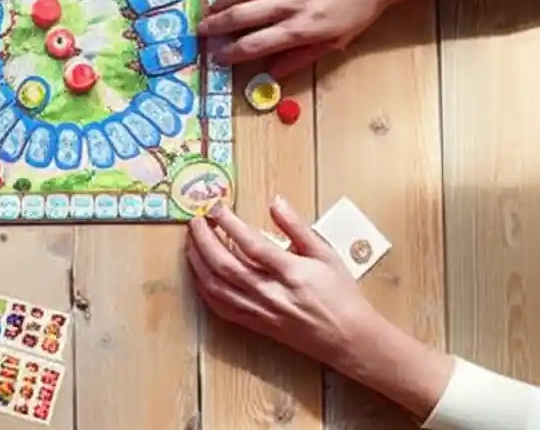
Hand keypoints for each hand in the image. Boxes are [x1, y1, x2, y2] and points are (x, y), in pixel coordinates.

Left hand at [187, 200, 454, 420]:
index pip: (252, 245)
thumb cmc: (340, 294)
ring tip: (192, 241)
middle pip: (226, 266)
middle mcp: (272, 294)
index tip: (217, 207)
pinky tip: (200, 271)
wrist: (347, 338)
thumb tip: (275, 201)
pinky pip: (220, 307)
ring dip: (198, 262)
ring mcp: (260, 312)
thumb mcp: (326, 253)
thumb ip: (297, 227)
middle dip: (204, 240)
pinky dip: (204, 287)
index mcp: (292, 274)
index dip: (230, 224)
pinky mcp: (254, 325)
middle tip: (195, 220)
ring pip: (217, 287)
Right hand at [198, 0, 395, 77]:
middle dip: (214, 27)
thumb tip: (272, 74)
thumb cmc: (359, 8)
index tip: (217, 57)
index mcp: (300, 28)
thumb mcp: (335, 41)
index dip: (230, 53)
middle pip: (238, 17)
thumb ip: (300, 57)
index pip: (253, 45)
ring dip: (220, 1)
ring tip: (212, 8)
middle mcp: (287, 3)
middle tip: (201, 32)